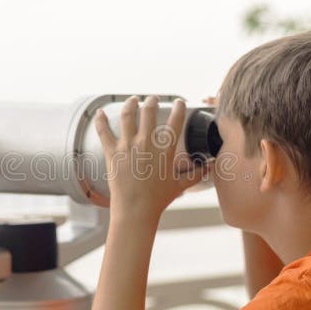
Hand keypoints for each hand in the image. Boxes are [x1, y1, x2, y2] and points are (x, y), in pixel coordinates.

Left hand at [94, 95, 211, 223]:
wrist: (135, 210)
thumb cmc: (158, 200)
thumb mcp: (179, 185)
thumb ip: (196, 175)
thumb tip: (209, 168)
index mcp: (164, 150)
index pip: (175, 121)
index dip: (179, 108)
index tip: (179, 103)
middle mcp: (146, 143)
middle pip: (149, 111)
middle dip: (152, 101)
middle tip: (153, 99)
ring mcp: (127, 146)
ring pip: (128, 115)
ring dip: (131, 103)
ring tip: (133, 99)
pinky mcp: (111, 152)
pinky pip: (104, 130)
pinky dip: (101, 119)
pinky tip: (100, 112)